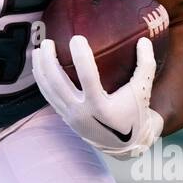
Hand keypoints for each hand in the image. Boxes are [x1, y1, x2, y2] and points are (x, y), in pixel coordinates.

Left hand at [32, 35, 162, 157]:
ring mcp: (70, 116)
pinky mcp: (65, 117)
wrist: (125, 145)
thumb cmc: (135, 113)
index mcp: (100, 106)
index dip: (80, 56)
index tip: (76, 38)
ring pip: (48, 90)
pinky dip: (42, 81)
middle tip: (47, 41)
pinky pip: (48, 97)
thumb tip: (144, 39)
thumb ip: (145, 65)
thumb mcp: (143, 90)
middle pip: (57, 83)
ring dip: (40, 69)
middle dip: (49, 61)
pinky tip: (40, 67)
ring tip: (38, 50)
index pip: (87, 77)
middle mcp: (81, 112)